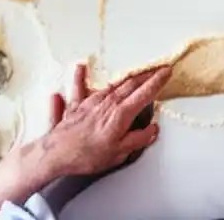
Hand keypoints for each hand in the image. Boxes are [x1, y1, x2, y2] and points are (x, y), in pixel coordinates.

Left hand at [23, 63, 167, 179]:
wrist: (56, 154)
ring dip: (125, 78)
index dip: (157, 82)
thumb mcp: (119, 153)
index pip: (144, 93)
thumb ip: (138, 139)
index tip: (166, 71)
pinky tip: (80, 68)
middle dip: (146, 76)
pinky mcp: (75, 106)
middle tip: (156, 69)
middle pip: (130, 85)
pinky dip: (79, 77)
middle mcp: (106, 103)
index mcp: (120, 114)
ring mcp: (90, 102)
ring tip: (134, 72)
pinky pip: (78, 88)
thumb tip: (152, 130)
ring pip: (111, 85)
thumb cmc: (86, 155)